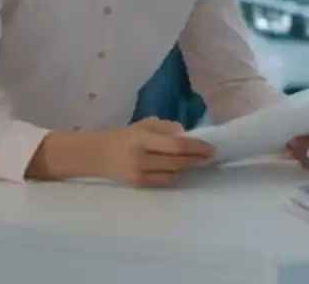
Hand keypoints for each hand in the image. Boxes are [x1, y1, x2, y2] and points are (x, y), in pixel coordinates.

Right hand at [96, 117, 216, 186]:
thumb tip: (187, 135)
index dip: (197, 147)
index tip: (211, 147)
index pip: (176, 144)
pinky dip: (177, 174)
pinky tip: (183, 168)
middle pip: (177, 160)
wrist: (97, 154)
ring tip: (200, 160)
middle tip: (212, 155)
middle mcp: (142, 157)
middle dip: (198, 158)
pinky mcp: (139, 183)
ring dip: (189, 166)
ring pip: (174, 171)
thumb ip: (167, 127)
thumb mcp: (144, 124)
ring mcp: (140, 172)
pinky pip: (165, 181)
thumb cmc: (124, 136)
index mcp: (143, 138)